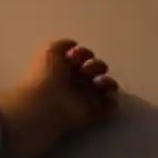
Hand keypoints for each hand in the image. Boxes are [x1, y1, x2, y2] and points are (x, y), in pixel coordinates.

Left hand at [0, 39, 119, 157]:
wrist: (45, 104)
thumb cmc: (45, 76)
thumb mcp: (48, 52)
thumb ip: (61, 44)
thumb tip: (73, 44)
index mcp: (61, 69)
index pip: (79, 58)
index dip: (84, 53)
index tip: (79, 54)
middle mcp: (73, 83)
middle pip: (94, 71)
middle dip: (97, 65)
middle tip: (88, 68)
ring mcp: (83, 99)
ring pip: (104, 88)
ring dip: (107, 81)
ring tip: (98, 82)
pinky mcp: (92, 113)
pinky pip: (110, 105)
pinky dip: (113, 99)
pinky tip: (105, 93)